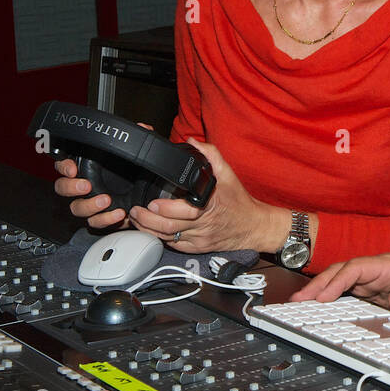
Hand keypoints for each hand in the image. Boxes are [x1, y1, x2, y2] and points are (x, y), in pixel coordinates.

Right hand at [51, 119, 156, 230]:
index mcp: (86, 166)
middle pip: (62, 187)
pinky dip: (105, 219)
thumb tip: (142, 128)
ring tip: (105, 201)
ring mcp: (90, 202)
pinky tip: (118, 213)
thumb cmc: (136, 171)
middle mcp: (84, 184)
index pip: (63, 164)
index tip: (72, 168)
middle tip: (86, 185)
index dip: (64, 166)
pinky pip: (95, 222)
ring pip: (76, 207)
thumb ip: (138, 140)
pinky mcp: (101, 217)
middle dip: (71, 187)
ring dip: (88, 206)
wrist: (148, 194)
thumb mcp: (138, 153)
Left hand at [126, 137, 278, 253]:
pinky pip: (173, 246)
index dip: (165, 210)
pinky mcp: (196, 248)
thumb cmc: (238, 201)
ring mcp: (199, 239)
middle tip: (136, 210)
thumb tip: (192, 142)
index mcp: (210, 205)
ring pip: (167, 239)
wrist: (253, 227)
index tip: (152, 203)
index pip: (185, 212)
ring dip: (148, 230)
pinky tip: (149, 230)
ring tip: (136, 219)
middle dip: (148, 221)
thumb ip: (210, 155)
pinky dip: (158, 239)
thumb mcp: (228, 174)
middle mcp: (203, 224)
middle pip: (169, 228)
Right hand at [290, 254, 389, 326]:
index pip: (358, 267)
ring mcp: (370, 282)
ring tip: (298, 305)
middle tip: (299, 300)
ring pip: (338, 282)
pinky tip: (313, 310)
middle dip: (319, 284)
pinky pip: (342, 294)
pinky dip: (327, 300)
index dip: (339, 280)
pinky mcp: (367, 294)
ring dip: (318, 292)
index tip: (325, 296)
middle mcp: (377, 271)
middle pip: (342, 272)